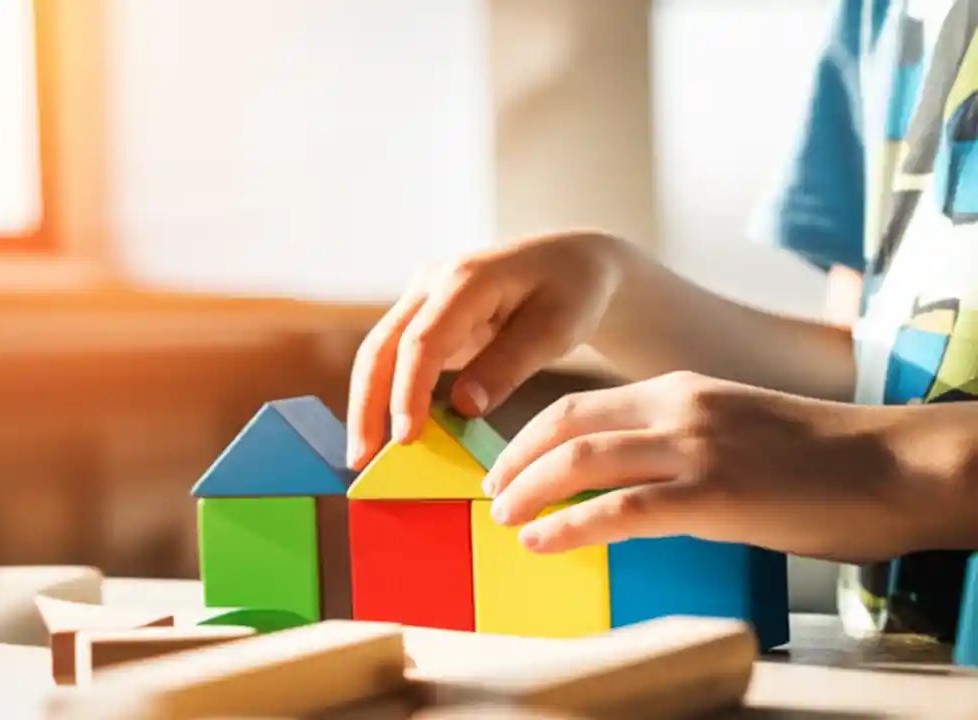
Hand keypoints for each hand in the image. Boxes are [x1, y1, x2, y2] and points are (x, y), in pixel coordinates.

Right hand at [346, 233, 629, 468]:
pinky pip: (394, 357)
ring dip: (367, 404)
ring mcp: (422, 298)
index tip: (405, 439)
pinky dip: (386, 395)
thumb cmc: (572, 293)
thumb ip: (508, 365)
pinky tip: (386, 435)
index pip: (422, 341)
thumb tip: (463, 408)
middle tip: (360, 460)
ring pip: (378, 352)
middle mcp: (431, 283)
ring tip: (363, 457)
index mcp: (465, 279)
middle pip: (381, 345)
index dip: (408, 392)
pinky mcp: (424, 317)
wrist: (574, 262)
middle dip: (367, 405)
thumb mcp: (554, 329)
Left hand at [485, 372, 940, 562]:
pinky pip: (621, 509)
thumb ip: (673, 441)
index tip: (504, 466)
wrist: (891, 464)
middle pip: (566, 426)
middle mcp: (676, 409)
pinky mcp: (715, 493)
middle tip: (490, 494)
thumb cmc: (815, 457)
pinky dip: (570, 526)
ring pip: (582, 461)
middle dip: (515, 462)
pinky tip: (542, 542)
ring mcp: (694, 449)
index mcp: (677, 390)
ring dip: (530, 491)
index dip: (529, 437)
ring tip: (504, 519)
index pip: (579, 406)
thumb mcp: (730, 428)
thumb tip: (623, 477)